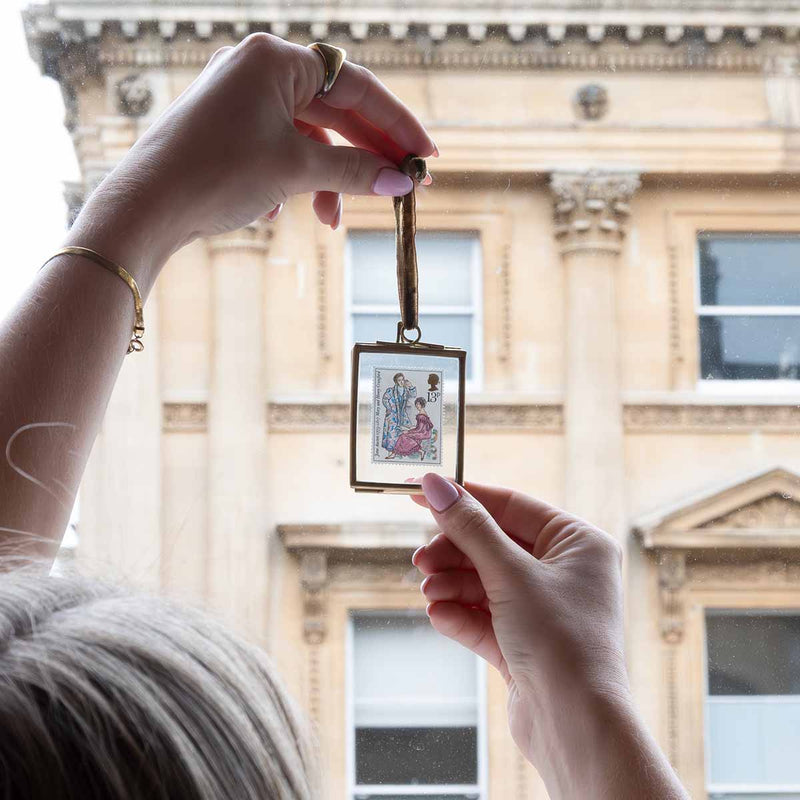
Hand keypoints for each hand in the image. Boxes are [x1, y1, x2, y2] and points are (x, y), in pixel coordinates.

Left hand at [71, 33, 434, 287]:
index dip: (397, 123)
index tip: (426, 155)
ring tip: (331, 220)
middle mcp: (257, 68)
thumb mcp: (296, 169)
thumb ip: (354, 169)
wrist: (147, 207)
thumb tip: (401, 179)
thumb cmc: (216, 174)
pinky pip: (278, 148)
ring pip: (306, 136)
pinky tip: (280, 210)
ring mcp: (239, 97)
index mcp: (276, 59)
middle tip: (401, 186)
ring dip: (326, 179)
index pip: (357, 86)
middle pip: (334, 110)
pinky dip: (291, 179)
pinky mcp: (227, 128)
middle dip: (366, 155)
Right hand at [412, 476, 626, 758]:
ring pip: (486, 582)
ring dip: (453, 585)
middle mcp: (566, 572)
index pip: (512, 506)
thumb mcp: (508, 573)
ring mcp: (545, 609)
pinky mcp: (526, 643)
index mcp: (578, 543)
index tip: (422, 493)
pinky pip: (487, 617)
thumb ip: (469, 528)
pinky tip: (439, 616)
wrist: (576, 726)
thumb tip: (435, 485)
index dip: (465, 499)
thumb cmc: (560, 639)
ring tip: (428, 592)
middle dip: (455, 553)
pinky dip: (462, 614)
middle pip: (494, 545)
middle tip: (421, 559)